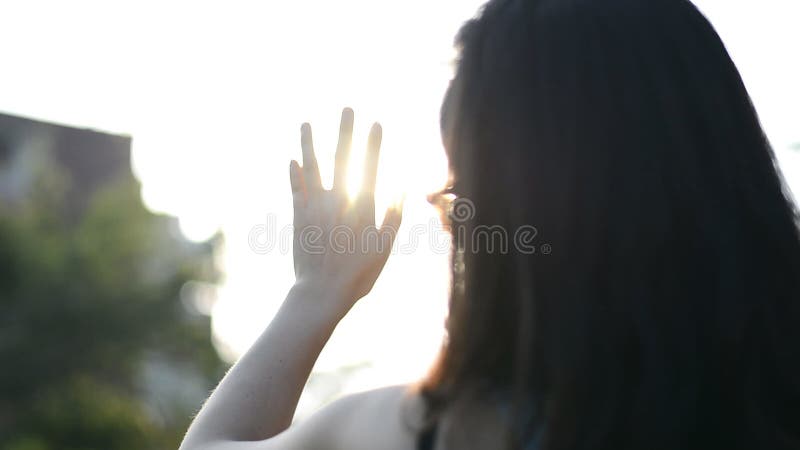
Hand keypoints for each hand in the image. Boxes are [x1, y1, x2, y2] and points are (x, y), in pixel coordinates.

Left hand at [289, 108, 402, 317]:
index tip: (376, 123)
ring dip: (309, 143)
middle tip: (347, 108)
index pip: (370, 167)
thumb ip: (393, 217)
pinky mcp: (298, 217)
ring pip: (312, 167)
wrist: (321, 292)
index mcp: (362, 207)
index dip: (374, 144)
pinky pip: (295, 189)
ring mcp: (315, 207)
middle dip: (345, 131)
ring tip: (306, 123)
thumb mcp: (384, 248)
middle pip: (342, 158)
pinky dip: (294, 173)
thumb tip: (402, 189)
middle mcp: (338, 200)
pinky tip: (292, 159)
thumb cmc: (358, 275)